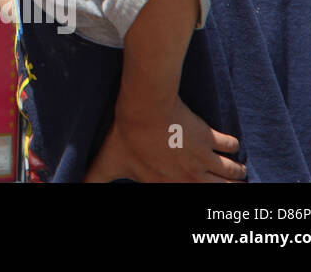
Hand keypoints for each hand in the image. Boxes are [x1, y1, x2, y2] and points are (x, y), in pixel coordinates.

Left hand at [85, 97, 245, 181]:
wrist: (143, 108)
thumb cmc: (125, 136)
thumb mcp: (107, 163)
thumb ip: (94, 178)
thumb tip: (73, 185)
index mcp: (168, 186)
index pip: (195, 201)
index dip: (204, 197)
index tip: (204, 187)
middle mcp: (190, 179)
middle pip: (222, 191)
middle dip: (228, 188)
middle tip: (233, 185)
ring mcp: (202, 160)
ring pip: (232, 173)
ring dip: (235, 172)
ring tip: (237, 171)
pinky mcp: (210, 139)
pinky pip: (231, 146)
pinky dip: (232, 146)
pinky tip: (229, 145)